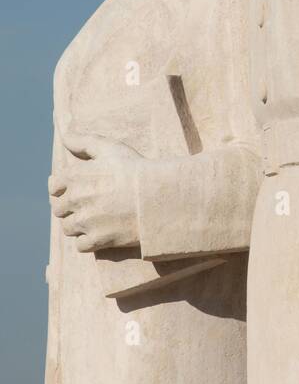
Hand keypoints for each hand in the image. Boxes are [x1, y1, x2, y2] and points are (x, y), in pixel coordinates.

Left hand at [48, 132, 142, 251]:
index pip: (54, 187)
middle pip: (59, 209)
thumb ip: (84, 142)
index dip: (64, 188)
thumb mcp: (111, 148)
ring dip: (78, 226)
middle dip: (70, 208)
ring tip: (95, 220)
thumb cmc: (136, 169)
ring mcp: (86, 221)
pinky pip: (81, 246)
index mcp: (75, 176)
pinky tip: (101, 234)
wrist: (159, 195)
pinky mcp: (98, 240)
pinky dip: (88, 242)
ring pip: (68, 228)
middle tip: (90, 206)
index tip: (79, 190)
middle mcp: (76, 199)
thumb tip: (65, 138)